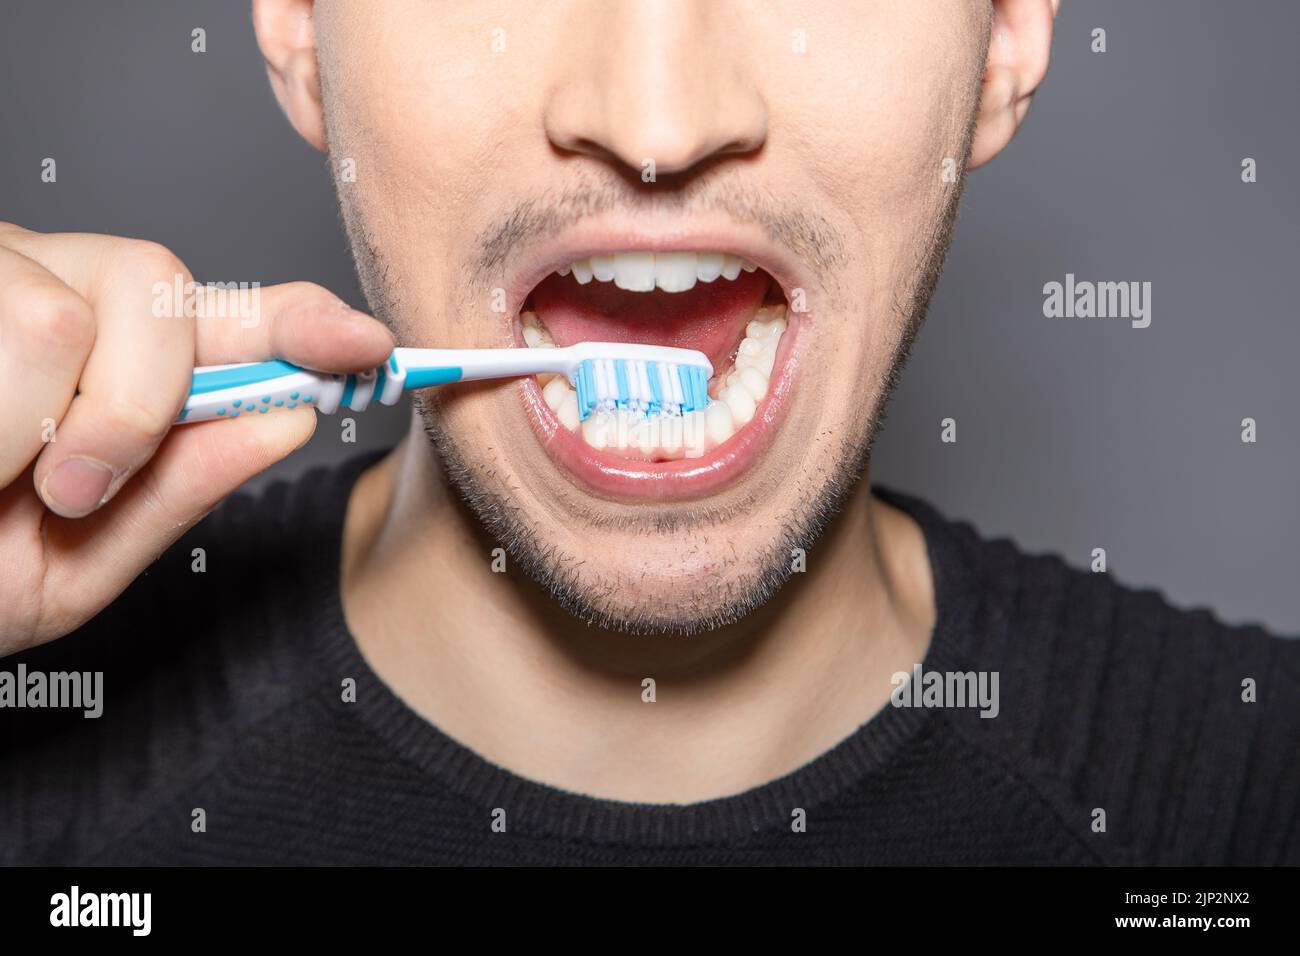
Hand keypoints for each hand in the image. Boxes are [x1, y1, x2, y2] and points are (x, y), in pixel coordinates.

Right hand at [0, 223, 393, 652]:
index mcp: (101, 366)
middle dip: (136, 403)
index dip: (298, 320)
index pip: (221, 319)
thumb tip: (287, 420)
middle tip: (64, 488)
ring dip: (36, 424)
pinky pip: (10, 324)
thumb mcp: (72, 560)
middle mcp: (43, 294)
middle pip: (157, 290)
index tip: (365, 342)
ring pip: (64, 315)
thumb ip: (178, 487)